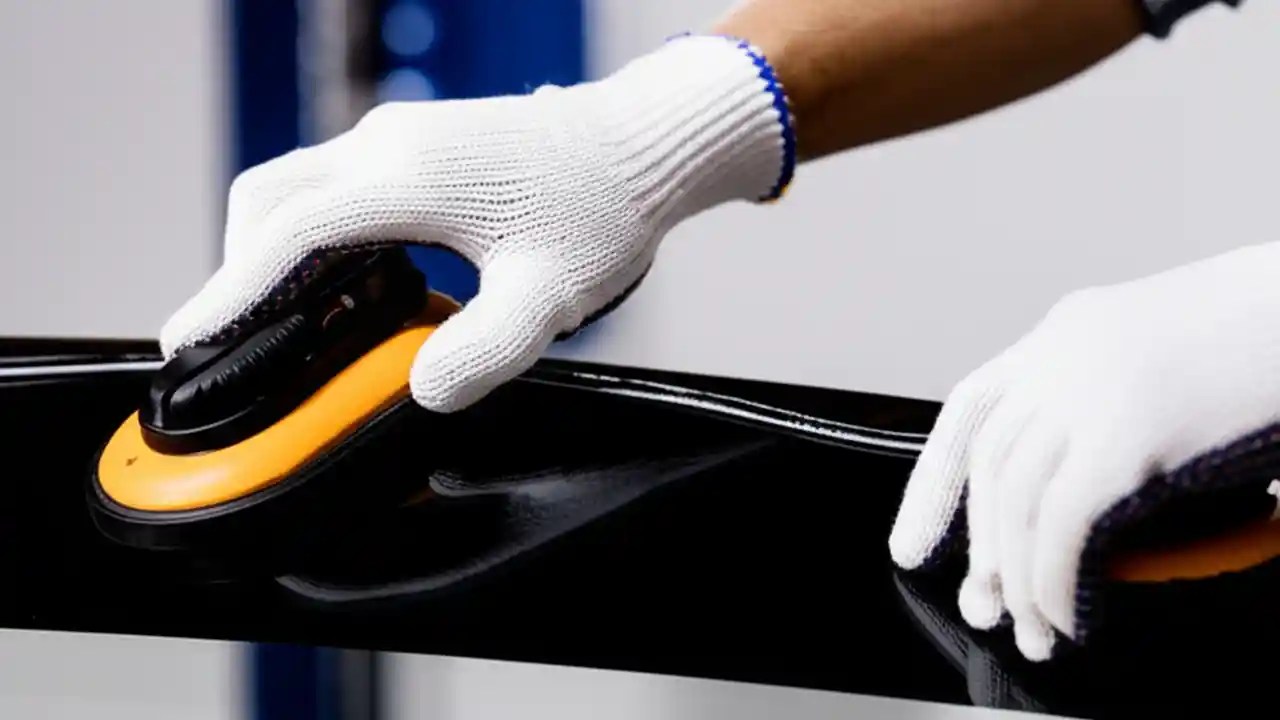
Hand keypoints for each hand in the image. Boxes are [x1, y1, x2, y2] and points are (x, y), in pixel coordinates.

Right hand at [159, 35, 792, 411]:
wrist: (641, 148)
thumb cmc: (601, 211)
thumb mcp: (549, 296)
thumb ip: (484, 350)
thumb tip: (422, 387)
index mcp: (409, 178)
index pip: (287, 235)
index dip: (228, 291)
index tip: (188, 340)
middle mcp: (390, 144)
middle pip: (270, 199)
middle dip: (238, 269)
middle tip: (231, 340)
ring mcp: (402, 134)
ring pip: (298, 184)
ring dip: (274, 248)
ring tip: (279, 319)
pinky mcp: (418, 141)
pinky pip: (335, 182)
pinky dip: (312, 230)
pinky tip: (341, 280)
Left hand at [888, 241, 1279, 660]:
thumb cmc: (1262, 339)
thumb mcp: (1163, 353)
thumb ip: (1110, 402)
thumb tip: (1085, 486)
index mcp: (1066, 330)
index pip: (970, 408)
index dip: (933, 482)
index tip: (914, 542)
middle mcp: (1061, 355)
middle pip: (988, 463)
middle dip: (979, 546)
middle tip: (984, 605)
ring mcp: (1089, 391)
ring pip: (1015, 500)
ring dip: (1017, 579)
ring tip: (1030, 629)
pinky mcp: (1125, 435)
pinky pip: (1060, 524)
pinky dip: (1051, 581)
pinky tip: (1063, 617)